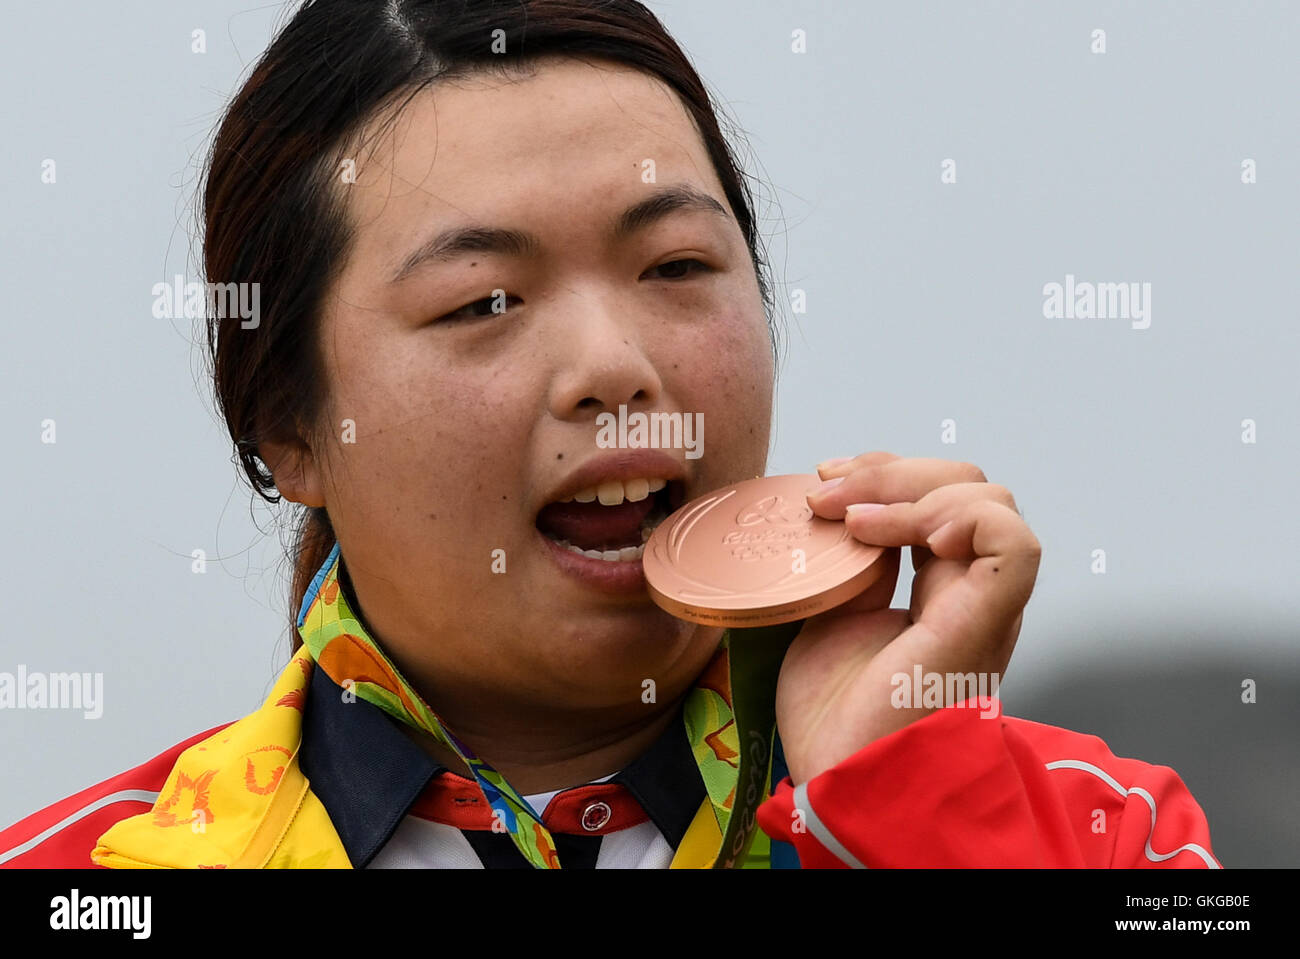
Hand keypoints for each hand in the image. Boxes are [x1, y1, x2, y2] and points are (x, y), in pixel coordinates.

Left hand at [774, 452, 1040, 784]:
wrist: (844, 776)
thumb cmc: (836, 717)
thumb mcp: (830, 615)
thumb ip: (849, 566)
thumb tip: (842, 513)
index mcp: (937, 588)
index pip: (934, 497)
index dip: (885, 472)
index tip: (824, 477)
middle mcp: (968, 590)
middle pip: (963, 486)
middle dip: (891, 471)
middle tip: (828, 489)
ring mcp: (983, 605)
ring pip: (991, 501)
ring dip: (913, 490)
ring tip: (858, 521)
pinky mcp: (989, 622)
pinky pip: (1014, 545)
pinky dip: (967, 519)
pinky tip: (914, 535)